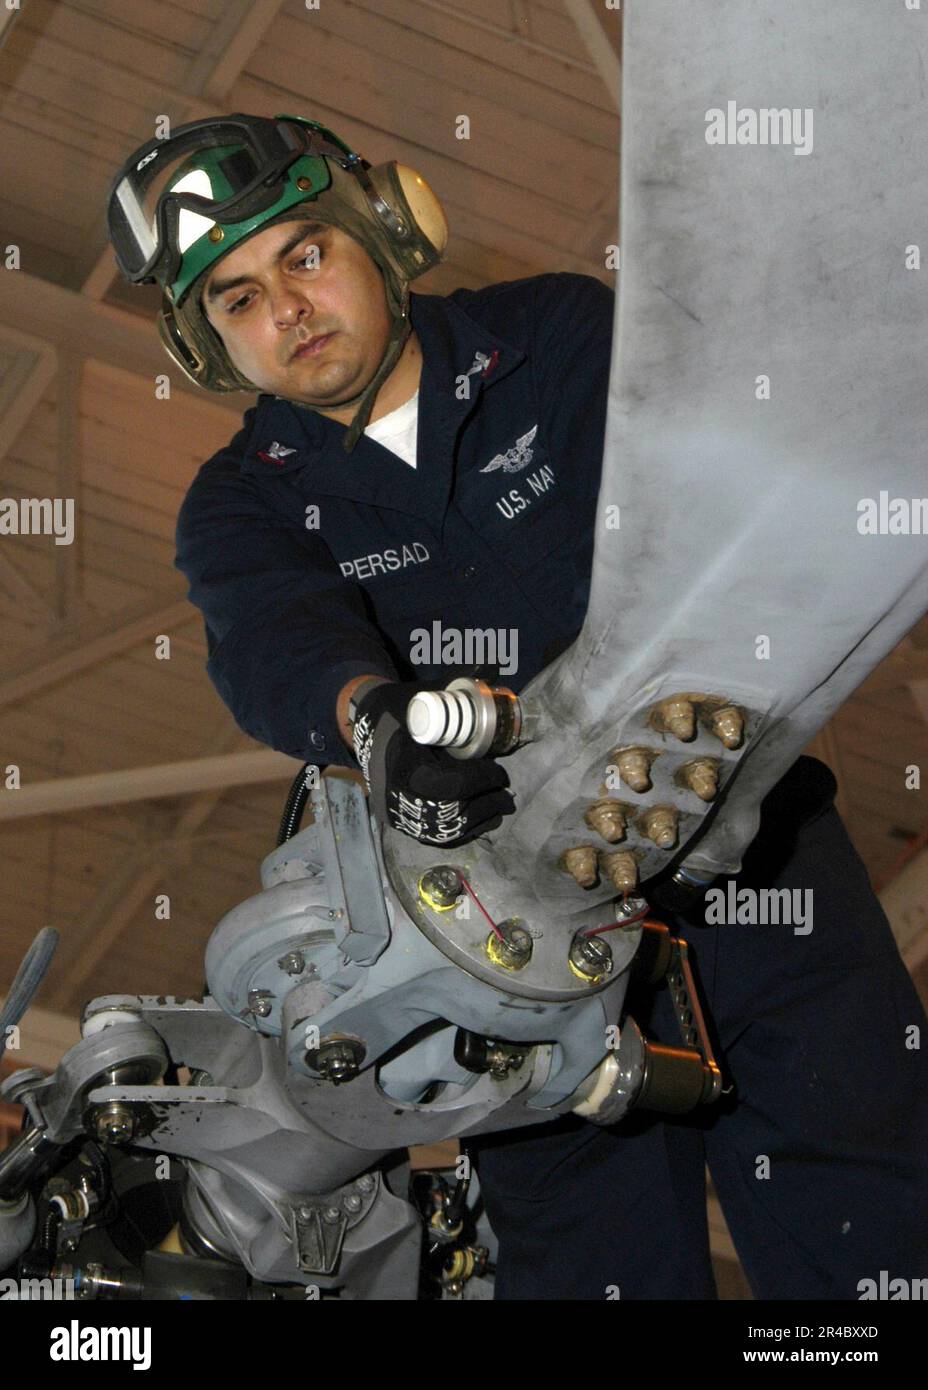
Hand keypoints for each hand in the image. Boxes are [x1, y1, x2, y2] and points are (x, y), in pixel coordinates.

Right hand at [351, 680, 514, 845]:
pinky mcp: (401, 821)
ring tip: (501, 806)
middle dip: (484, 804)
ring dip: (478, 820)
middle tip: (506, 793)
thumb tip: (493, 665)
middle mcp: (395, 794)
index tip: (499, 771)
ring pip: (443, 830)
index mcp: (400, 763)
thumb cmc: (397, 708)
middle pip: (448, 813)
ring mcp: (397, 811)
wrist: (361, 725)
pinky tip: (483, 820)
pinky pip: (435, 837)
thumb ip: (457, 682)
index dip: (477, 781)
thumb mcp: (423, 692)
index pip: (444, 785)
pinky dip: (463, 832)